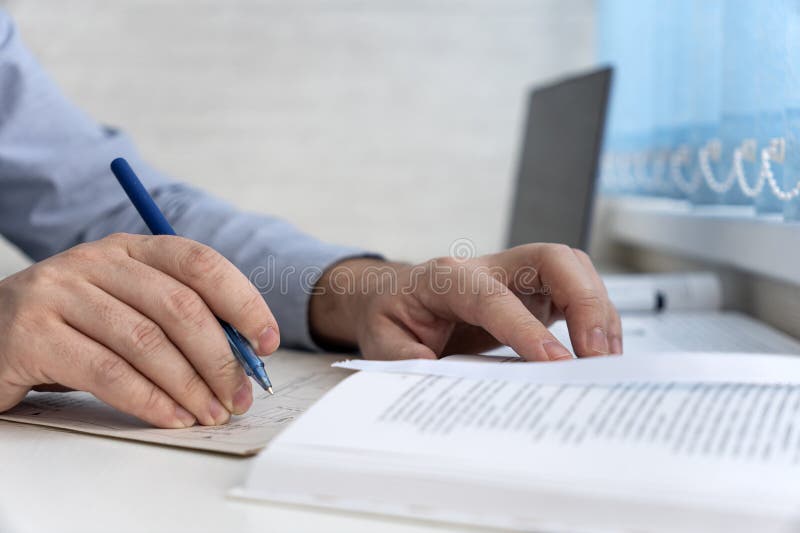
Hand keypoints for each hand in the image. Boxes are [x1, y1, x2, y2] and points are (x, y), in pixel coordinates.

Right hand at [0, 234, 279, 427]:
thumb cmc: (73, 326)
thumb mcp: (126, 304)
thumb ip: (176, 317)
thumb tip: (244, 353)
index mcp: (128, 247)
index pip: (199, 263)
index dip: (242, 301)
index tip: (267, 341)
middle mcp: (94, 261)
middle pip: (178, 305)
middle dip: (220, 357)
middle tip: (241, 394)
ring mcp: (58, 293)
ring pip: (146, 342)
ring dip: (190, 385)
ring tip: (212, 413)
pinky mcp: (31, 334)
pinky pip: (107, 373)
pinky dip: (149, 400)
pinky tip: (172, 417)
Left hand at [310, 244, 620, 359]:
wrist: (392, 296)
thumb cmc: (390, 315)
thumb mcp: (380, 342)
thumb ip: (402, 359)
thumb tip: (433, 375)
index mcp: (447, 278)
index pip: (493, 297)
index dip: (526, 328)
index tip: (556, 363)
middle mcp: (487, 268)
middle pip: (551, 258)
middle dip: (585, 301)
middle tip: (599, 356)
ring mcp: (515, 275)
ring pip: (572, 269)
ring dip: (598, 310)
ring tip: (607, 361)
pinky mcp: (532, 291)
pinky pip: (575, 291)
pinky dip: (595, 319)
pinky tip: (598, 353)